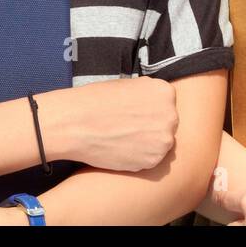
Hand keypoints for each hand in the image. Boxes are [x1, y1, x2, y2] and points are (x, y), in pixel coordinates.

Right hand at [42, 76, 178, 171]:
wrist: (75, 124)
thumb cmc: (96, 100)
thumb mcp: (128, 85)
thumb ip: (147, 94)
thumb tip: (155, 103)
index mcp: (165, 92)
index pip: (166, 102)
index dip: (150, 108)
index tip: (135, 111)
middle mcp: (170, 116)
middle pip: (167, 123)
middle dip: (152, 126)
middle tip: (129, 126)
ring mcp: (163, 141)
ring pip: (160, 143)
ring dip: (147, 142)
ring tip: (123, 137)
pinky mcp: (152, 161)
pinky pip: (151, 159)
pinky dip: (139, 156)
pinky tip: (121, 148)